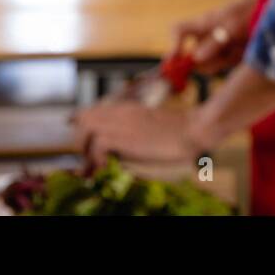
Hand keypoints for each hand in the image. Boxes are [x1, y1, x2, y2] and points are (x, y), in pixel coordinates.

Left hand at [72, 100, 202, 166]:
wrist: (193, 130)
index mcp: (126, 109)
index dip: (81, 128)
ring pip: (85, 128)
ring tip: (96, 164)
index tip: (83, 147)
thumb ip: (131, 130)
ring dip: (86, 149)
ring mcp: (121, 122)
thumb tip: (115, 147)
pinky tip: (107, 166)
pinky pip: (98, 144)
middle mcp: (120, 112)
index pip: (90, 111)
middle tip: (89, 161)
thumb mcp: (149, 126)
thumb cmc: (177, 133)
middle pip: (83, 118)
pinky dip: (97, 157)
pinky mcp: (125, 135)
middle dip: (81, 141)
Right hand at [171, 0, 255, 73]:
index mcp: (202, 24)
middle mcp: (207, 36)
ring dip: (223, 60)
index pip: (179, 31)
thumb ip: (214, 43)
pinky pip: (224, 64)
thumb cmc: (248, 13)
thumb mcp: (232, 27)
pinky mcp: (229, 55)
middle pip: (194, 57)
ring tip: (239, 46)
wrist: (270, 16)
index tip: (175, 59)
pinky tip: (244, 49)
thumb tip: (195, 59)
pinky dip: (233, 60)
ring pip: (209, 64)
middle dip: (206, 62)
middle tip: (222, 57)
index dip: (174, 44)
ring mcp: (217, 46)